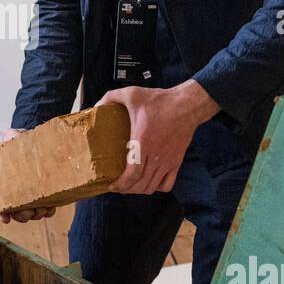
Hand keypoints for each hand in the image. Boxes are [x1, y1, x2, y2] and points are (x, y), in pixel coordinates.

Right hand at [0, 128, 56, 223]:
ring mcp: (33, 194)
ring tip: (42, 209)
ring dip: (36, 214)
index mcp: (6, 182)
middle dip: (22, 215)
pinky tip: (50, 208)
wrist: (41, 141)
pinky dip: (49, 211)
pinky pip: (47, 208)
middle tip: (29, 212)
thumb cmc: (25, 141)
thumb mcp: (16, 136)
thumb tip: (8, 135)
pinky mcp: (48, 194)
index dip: (2, 213)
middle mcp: (18, 191)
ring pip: (32, 213)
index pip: (0, 203)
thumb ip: (11, 136)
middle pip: (16, 212)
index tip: (6, 218)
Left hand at [98, 79, 219, 194]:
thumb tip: (97, 106)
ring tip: (130, 185)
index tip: (111, 185)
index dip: (120, 185)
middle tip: (116, 185)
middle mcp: (156, 156)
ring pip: (152, 186)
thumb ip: (112, 97)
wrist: (187, 105)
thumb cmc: (160, 101)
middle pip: (140, 184)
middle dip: (126, 189)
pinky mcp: (176, 162)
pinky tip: (149, 181)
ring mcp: (167, 161)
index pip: (132, 175)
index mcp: (143, 143)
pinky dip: (157, 187)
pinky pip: (167, 184)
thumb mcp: (132, 94)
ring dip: (139, 189)